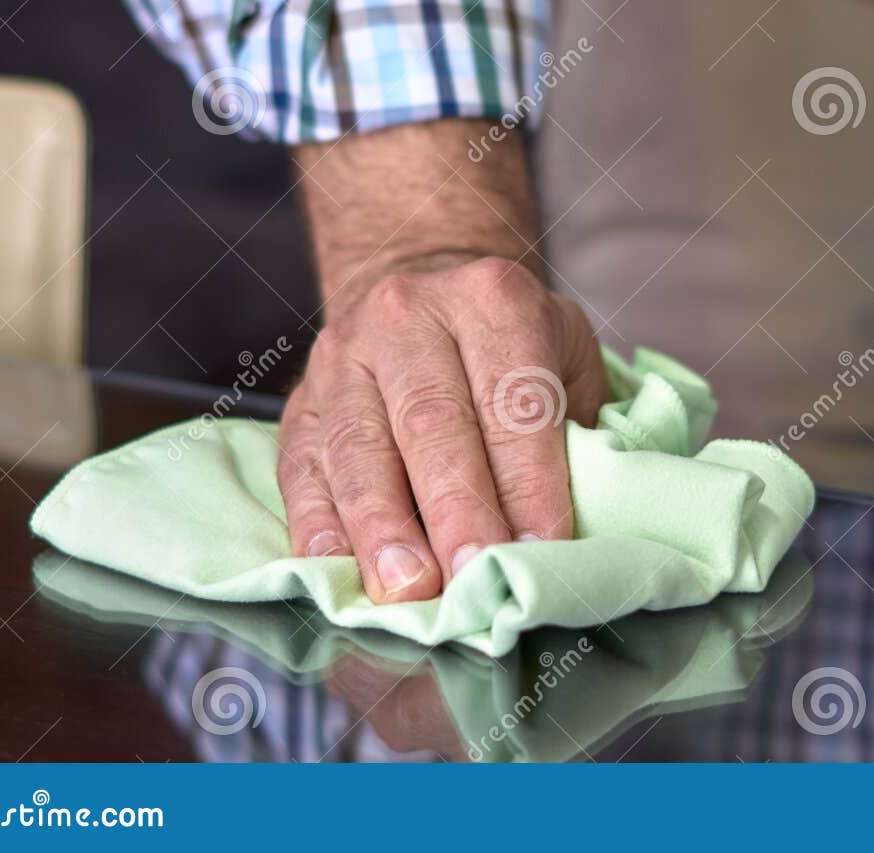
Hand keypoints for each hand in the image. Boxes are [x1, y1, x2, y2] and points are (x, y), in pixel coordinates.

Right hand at [278, 256, 603, 600]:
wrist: (421, 286)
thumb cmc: (509, 342)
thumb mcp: (564, 355)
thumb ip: (572, 429)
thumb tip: (569, 528)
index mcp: (492, 299)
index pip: (513, 400)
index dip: (527, 482)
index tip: (537, 547)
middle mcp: (410, 316)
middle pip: (432, 423)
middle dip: (454, 511)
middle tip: (471, 579)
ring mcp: (345, 355)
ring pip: (360, 447)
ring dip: (383, 528)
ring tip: (408, 588)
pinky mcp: (300, 398)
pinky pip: (303, 463)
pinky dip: (318, 522)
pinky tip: (337, 567)